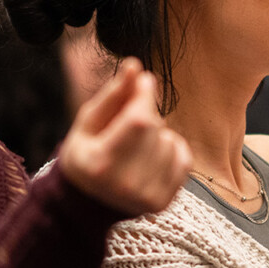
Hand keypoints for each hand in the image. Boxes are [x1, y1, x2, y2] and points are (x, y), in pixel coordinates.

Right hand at [57, 58, 192, 215]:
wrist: (88, 201)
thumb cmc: (86, 154)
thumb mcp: (88, 123)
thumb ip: (112, 95)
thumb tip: (135, 66)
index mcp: (101, 164)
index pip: (139, 120)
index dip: (145, 93)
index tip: (144, 80)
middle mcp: (126, 185)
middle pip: (154, 128)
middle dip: (145, 112)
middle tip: (130, 117)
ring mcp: (147, 197)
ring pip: (169, 141)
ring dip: (156, 133)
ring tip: (135, 144)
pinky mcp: (163, 201)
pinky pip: (183, 158)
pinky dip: (171, 148)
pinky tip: (151, 154)